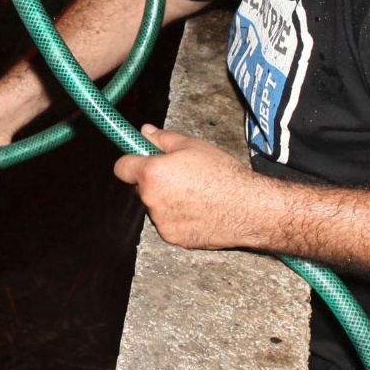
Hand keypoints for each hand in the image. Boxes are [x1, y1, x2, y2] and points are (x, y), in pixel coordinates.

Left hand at [112, 125, 268, 248]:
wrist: (248, 207)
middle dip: (154, 182)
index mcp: (151, 173)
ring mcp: (160, 221)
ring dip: (166, 202)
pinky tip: (199, 211)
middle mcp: (150, 199)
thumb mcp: (193, 146)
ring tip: (195, 195)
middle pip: (141, 188)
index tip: (140, 160)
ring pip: (155, 207)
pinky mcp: (172, 238)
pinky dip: (178, 219)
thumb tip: (145, 131)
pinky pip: (168, 224)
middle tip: (180, 177)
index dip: (131, 162)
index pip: (121, 168)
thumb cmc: (223, 174)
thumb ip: (163, 139)